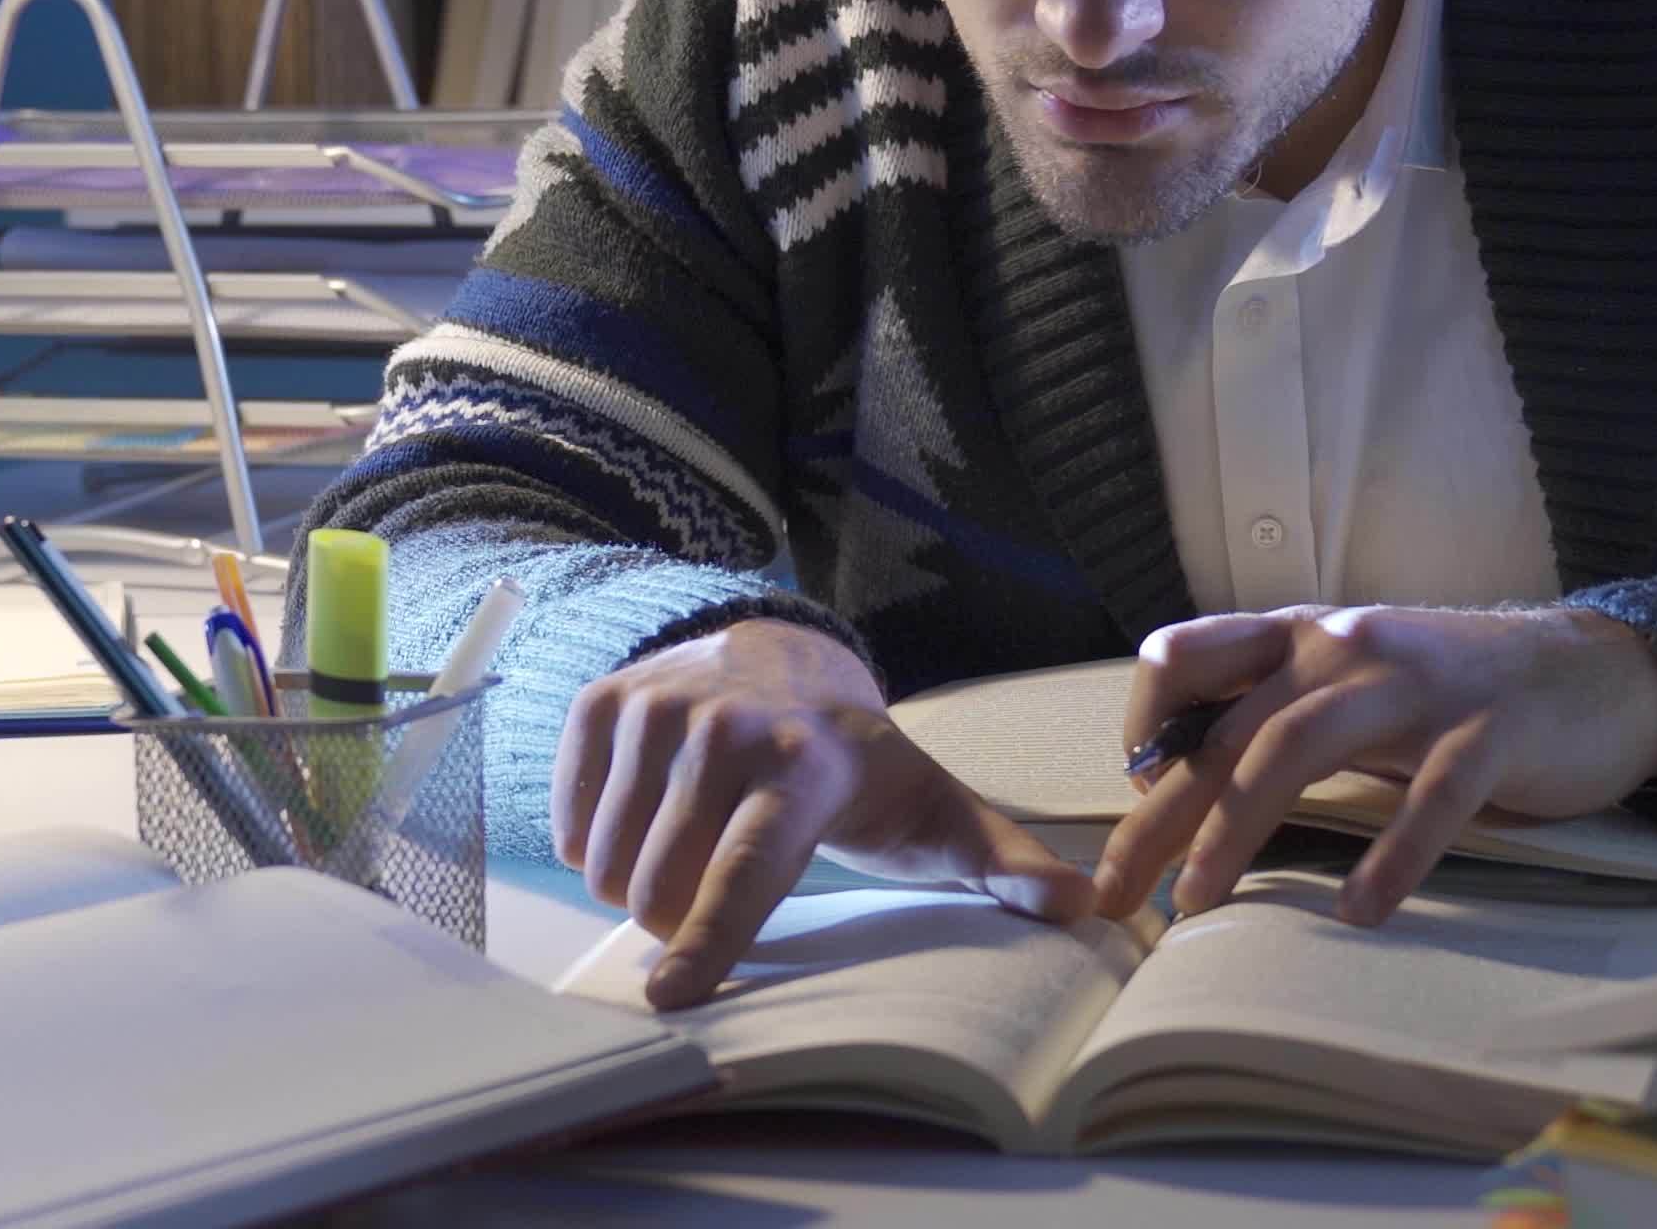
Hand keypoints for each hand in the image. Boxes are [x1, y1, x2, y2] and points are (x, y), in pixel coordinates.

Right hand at [554, 618, 1092, 1009]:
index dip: (711, 938)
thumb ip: (1003, 864)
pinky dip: (598, 841)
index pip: (748, 867)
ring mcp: (657, 708)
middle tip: (727, 875)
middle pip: (662, 885)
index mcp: (807, 765)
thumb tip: (1084, 906)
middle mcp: (726, 727)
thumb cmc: (858, 766)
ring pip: (610, 862)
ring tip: (697, 843)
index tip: (673, 997)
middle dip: (680, 915)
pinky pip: (572, 824)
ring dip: (639, 880)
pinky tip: (652, 813)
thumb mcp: (932, 810)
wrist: (783, 659)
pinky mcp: (604, 701)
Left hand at [1091, 605, 1656, 927]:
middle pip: (1228, 729)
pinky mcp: (1490, 732)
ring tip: (1200, 903)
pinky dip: (1392, 855)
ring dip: (1237, 829)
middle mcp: (1344, 646)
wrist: (1591, 672)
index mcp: (1302, 635)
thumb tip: (1176, 781)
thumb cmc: (1449, 693)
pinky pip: (1432, 797)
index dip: (1143, 728)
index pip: (1182, 656)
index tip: (1136, 803)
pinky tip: (1360, 912)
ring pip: (1297, 747)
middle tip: (1117, 898)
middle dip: (1161, 817)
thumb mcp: (1350, 683)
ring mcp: (1416, 686)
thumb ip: (1274, 711)